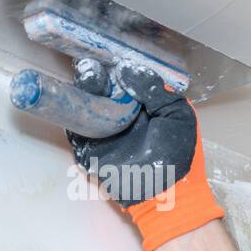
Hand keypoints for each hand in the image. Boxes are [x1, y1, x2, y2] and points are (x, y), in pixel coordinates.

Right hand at [67, 62, 223, 250]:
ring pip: (87, 100)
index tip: (110, 54)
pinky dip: (70, 110)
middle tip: (93, 67)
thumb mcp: (178, 116)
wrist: (166, 196)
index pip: (127, 77)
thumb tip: (126, 70)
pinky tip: (71, 96)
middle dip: (96, 72)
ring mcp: (105, 128)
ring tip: (87, 76)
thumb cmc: (180, 157)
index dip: (117, 64)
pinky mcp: (90, 146)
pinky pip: (75, 124)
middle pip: (103, 84)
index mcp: (146, 103)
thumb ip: (156, 91)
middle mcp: (124, 112)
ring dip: (84, 86)